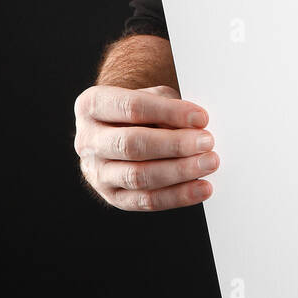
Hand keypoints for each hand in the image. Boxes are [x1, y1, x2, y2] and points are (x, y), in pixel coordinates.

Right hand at [74, 84, 218, 210]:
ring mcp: (96, 172)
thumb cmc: (144, 110)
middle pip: (131, 144)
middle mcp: (88, 140)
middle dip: (174, 144)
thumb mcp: (153, 96)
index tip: (201, 117)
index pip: (131, 107)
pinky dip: (177, 196)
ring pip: (137, 176)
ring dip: (178, 171)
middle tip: (207, 142)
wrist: (124, 129)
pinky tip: (202, 188)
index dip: (169, 112)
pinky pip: (145, 200)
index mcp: (92, 106)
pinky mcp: (112, 196)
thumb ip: (170, 107)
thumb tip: (197, 126)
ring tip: (209, 163)